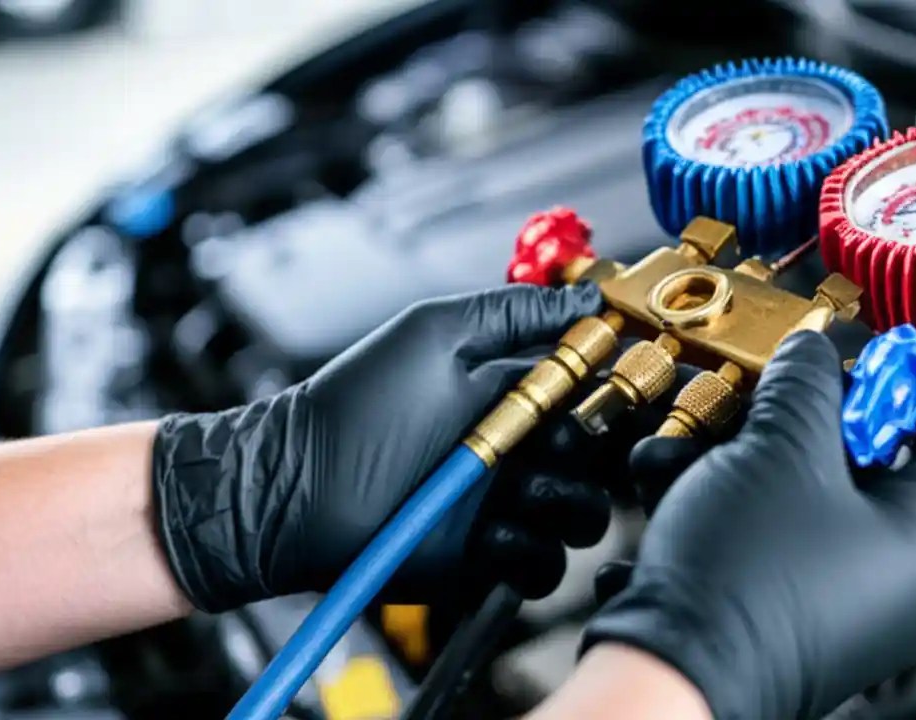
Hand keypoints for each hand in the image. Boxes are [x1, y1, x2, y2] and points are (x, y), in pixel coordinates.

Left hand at [150, 284, 609, 612]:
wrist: (298, 489)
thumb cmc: (356, 406)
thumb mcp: (434, 334)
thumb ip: (513, 312)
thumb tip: (586, 297)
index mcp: (513, 392)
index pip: (593, 388)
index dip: (614, 386)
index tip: (617, 381)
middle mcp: (518, 449)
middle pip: (602, 455)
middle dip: (594, 449)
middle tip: (556, 441)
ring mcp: (507, 506)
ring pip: (584, 512)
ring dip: (567, 500)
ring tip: (520, 490)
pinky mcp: (490, 559)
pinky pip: (544, 564)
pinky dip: (529, 550)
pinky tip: (490, 533)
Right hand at [582, 331, 915, 719]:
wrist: (671, 677)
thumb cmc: (743, 574)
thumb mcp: (779, 447)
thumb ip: (806, 382)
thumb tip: (813, 351)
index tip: (880, 357)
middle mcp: (896, 581)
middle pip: (875, 466)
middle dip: (808, 417)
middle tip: (769, 393)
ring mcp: (840, 607)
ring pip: (808, 500)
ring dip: (748, 456)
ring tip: (695, 445)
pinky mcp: (785, 621)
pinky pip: (772, 540)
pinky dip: (725, 503)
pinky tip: (669, 485)